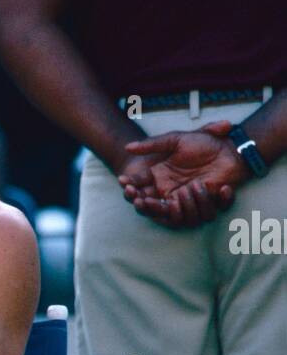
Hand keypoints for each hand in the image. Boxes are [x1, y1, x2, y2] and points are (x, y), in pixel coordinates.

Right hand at [119, 122, 246, 228]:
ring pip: (170, 215)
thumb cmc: (202, 143)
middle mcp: (168, 191)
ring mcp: (184, 200)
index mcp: (159, 176)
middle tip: (140, 200)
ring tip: (176, 196)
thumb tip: (128, 147)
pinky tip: (199, 194)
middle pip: (149, 206)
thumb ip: (152, 144)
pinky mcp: (202, 204)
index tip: (126, 185)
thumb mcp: (175, 139)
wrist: (229, 147)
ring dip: (170, 209)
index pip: (139, 187)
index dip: (131, 188)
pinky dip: (197, 205)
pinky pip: (195, 215)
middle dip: (143, 204)